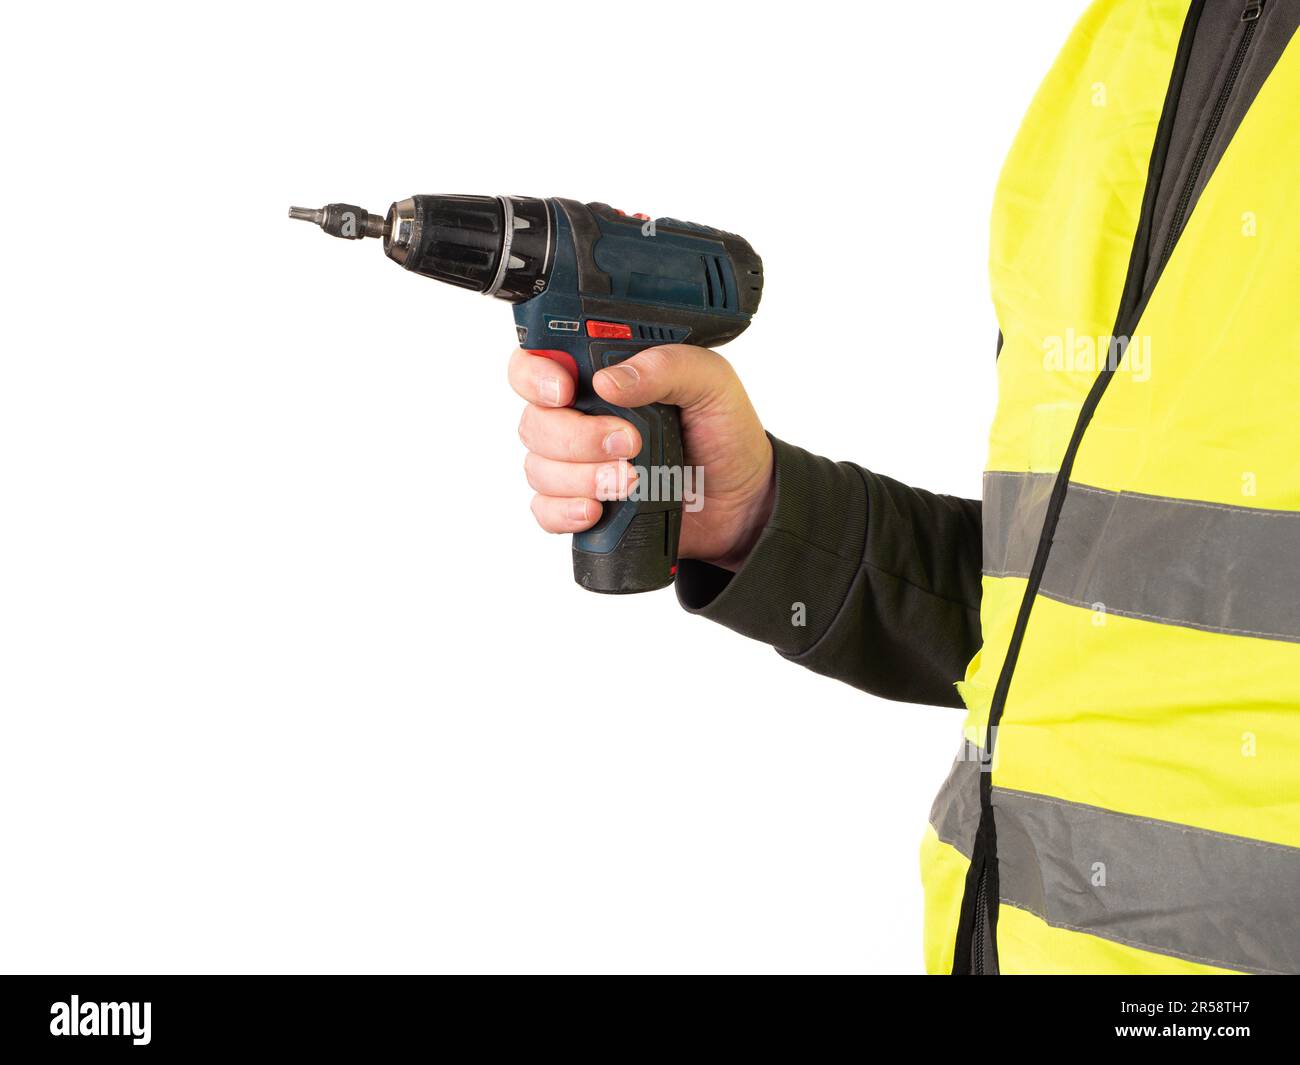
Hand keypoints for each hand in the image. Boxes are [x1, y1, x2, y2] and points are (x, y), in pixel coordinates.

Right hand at [508, 344, 774, 570]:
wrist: (742, 501)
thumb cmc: (725, 434)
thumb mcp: (711, 383)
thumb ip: (666, 367)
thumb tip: (610, 381)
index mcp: (601, 376)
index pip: (538, 363)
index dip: (535, 375)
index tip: (563, 390)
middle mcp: (579, 417)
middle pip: (535, 422)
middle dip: (576, 437)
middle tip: (628, 442)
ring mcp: (577, 464)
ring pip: (538, 468)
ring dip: (581, 477)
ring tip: (630, 480)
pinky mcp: (581, 505)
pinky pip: (545, 510)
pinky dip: (566, 512)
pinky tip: (598, 509)